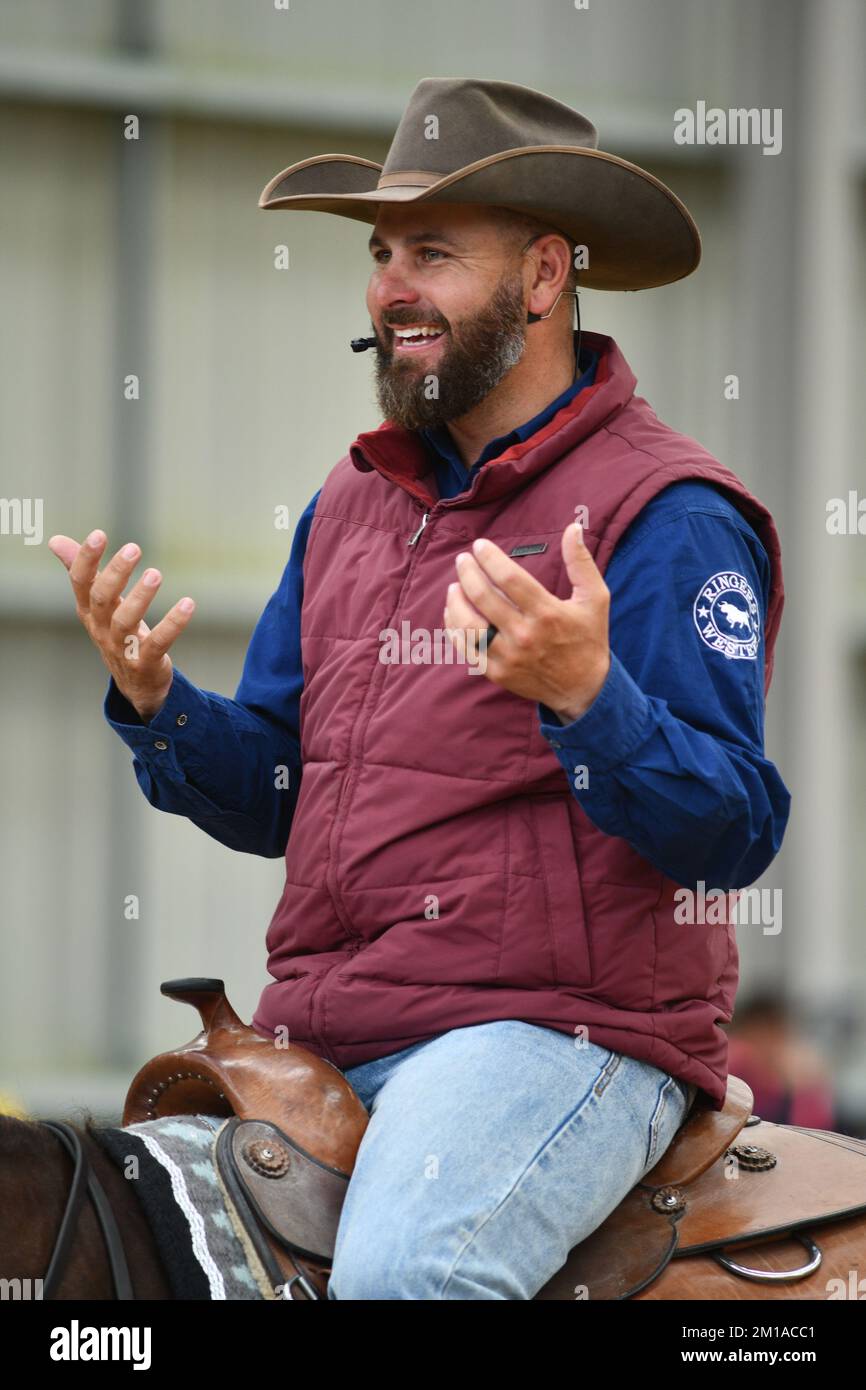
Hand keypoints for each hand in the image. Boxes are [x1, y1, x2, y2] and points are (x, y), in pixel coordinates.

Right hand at [47, 529, 195, 722]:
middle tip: (133, 548)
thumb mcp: (98, 604)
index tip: (98, 534)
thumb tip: (55, 540)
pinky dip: (173, 624)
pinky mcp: (145, 662)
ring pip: (126, 622)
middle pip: (101, 599)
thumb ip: (82, 572)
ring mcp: (122, 648)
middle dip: (115, 574)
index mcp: (89, 611)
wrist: (135, 683)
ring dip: (140, 597)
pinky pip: (158, 642)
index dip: (86, 559)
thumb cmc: (116, 633)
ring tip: (155, 573)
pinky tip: (188, 604)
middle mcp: (101, 628)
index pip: (81, 582)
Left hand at [443, 521, 610, 721]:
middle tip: (462, 560)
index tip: (479, 545)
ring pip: (469, 625)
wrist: (583, 688)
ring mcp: (508, 656)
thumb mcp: (595, 597)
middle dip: (467, 573)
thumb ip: (581, 562)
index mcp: (547, 613)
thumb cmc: (588, 638)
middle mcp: (525, 635)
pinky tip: (453, 612)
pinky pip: (467, 649)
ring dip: (456, 601)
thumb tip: (573, 527)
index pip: (510, 579)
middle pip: (484, 598)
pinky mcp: (497, 673)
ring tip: (454, 586)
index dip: (490, 558)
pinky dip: (454, 628)